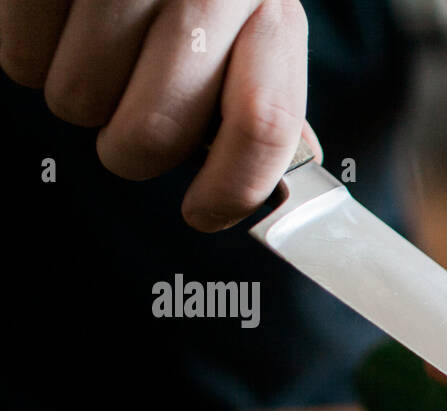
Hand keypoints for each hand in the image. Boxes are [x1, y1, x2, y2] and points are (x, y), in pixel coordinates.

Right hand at [0, 0, 313, 230]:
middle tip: (130, 119)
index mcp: (269, 10)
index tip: (202, 213)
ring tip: (96, 49)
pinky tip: (59, 20)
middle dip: (134, 150)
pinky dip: (31, 57)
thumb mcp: (250, 18)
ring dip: (81, 98)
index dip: (233, 191)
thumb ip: (263, 91)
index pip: (265, 126)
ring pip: (81, 103)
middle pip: (158, 132)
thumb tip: (279, 173)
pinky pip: (22, 61)